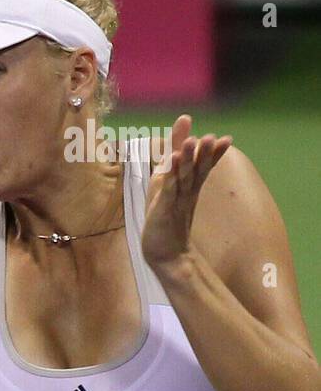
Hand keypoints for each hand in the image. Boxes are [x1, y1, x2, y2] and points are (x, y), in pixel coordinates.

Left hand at [141, 114, 231, 270]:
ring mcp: (176, 201)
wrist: (165, 254)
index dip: (213, 154)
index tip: (227, 139)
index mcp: (190, 188)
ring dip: (189, 158)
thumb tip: (175, 156)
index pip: (204, 168)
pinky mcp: (164, 208)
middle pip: (198, 170)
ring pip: (185, 176)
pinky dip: (171, 174)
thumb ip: (171, 174)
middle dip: (206, 152)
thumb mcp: (167, 193)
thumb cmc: (165, 221)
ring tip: (195, 139)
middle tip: (214, 136)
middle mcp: (187, 193)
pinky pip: (169, 188)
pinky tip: (172, 159)